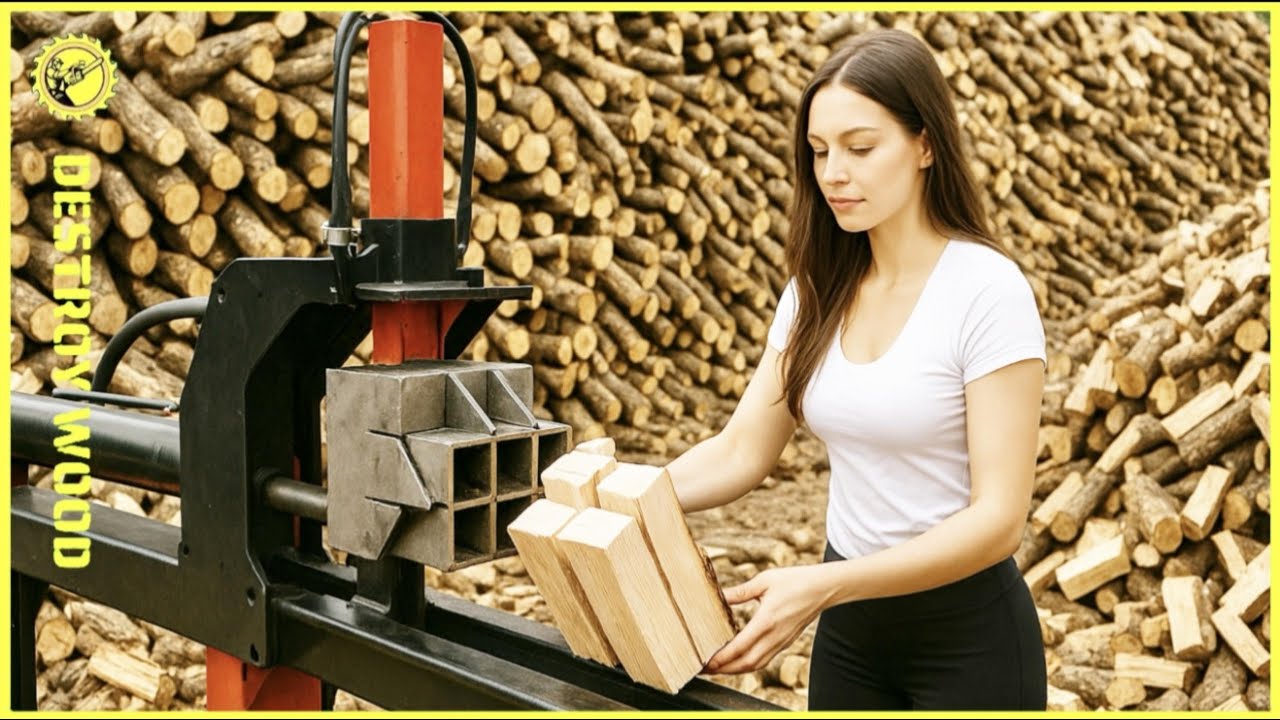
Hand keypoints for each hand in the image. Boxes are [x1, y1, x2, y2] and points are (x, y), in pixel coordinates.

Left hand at [704, 564, 831, 674]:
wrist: (824, 588)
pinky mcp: (785, 642)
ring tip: (717, 669)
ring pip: (755, 665)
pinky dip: (748, 664)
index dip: (721, 658)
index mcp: (766, 621)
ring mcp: (782, 642)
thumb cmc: (795, 580)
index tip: (705, 661)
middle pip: (746, 663)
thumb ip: (740, 592)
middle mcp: (775, 636)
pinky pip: (764, 659)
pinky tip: (738, 660)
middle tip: (704, 669)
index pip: (739, 647)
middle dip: (723, 670)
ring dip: (735, 670)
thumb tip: (719, 595)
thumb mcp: (764, 580)